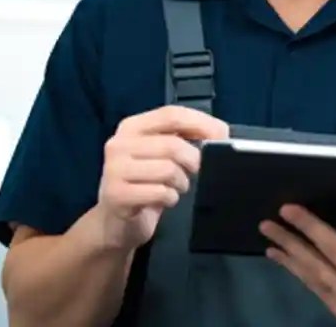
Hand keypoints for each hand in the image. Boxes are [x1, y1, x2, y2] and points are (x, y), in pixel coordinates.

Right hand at [93, 105, 228, 250]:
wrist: (115, 221)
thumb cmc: (145, 183)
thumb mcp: (160, 154)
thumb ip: (182, 138)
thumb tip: (220, 132)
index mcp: (132, 127)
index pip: (171, 114)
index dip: (201, 123)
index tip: (221, 137)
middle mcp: (119, 144)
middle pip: (173, 144)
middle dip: (193, 161)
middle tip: (194, 172)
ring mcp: (114, 170)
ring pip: (168, 169)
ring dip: (181, 182)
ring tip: (176, 187)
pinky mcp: (116, 195)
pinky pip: (160, 192)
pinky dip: (170, 198)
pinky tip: (164, 200)